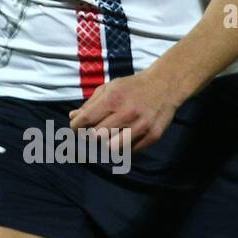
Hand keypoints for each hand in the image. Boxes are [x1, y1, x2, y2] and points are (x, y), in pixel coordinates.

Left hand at [67, 68, 186, 153]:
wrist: (164, 86)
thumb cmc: (132, 87)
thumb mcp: (109, 88)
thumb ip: (90, 104)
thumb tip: (72, 117)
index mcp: (113, 99)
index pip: (86, 120)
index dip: (76, 127)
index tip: (76, 128)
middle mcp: (127, 113)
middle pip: (97, 136)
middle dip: (90, 135)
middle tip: (93, 131)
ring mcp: (142, 126)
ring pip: (112, 148)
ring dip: (106, 144)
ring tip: (108, 136)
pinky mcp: (153, 136)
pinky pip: (130, 151)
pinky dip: (123, 147)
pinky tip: (124, 137)